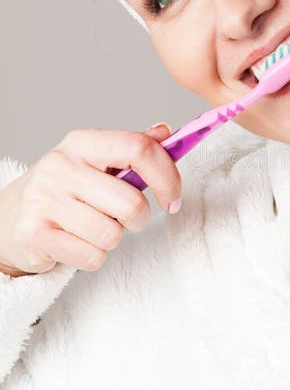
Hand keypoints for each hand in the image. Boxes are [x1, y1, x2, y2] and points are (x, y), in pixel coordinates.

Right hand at [0, 123, 180, 276]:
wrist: (8, 217)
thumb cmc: (64, 190)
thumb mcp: (95, 162)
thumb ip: (132, 150)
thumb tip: (166, 131)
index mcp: (82, 142)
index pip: (139, 148)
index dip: (167, 177)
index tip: (173, 199)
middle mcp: (61, 165)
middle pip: (131, 202)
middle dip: (139, 219)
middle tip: (126, 220)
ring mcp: (44, 198)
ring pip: (112, 234)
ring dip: (112, 239)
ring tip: (92, 229)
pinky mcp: (34, 233)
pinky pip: (92, 257)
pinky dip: (92, 257)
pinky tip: (75, 243)